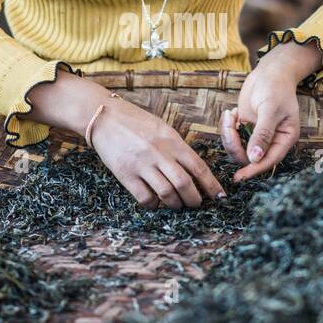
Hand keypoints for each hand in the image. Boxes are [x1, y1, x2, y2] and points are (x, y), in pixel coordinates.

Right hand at [25, 72, 223, 208]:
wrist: (103, 117)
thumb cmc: (135, 122)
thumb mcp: (162, 128)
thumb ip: (177, 147)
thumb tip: (194, 170)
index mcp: (172, 140)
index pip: (198, 166)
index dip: (211, 185)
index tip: (220, 197)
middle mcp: (159, 152)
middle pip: (185, 183)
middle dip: (194, 200)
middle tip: (196, 205)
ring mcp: (141, 164)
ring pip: (167, 193)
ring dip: (175, 204)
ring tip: (176, 205)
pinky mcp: (125, 173)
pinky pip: (144, 197)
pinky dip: (153, 204)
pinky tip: (155, 202)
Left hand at [220, 40, 320, 181]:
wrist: (270, 71)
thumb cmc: (275, 87)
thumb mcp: (270, 109)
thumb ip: (262, 134)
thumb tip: (254, 158)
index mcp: (285, 138)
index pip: (269, 161)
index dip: (254, 170)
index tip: (239, 177)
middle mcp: (272, 140)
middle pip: (249, 157)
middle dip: (235, 143)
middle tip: (230, 123)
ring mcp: (257, 135)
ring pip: (237, 148)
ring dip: (229, 134)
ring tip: (231, 114)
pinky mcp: (246, 128)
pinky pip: (231, 137)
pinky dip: (227, 127)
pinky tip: (232, 112)